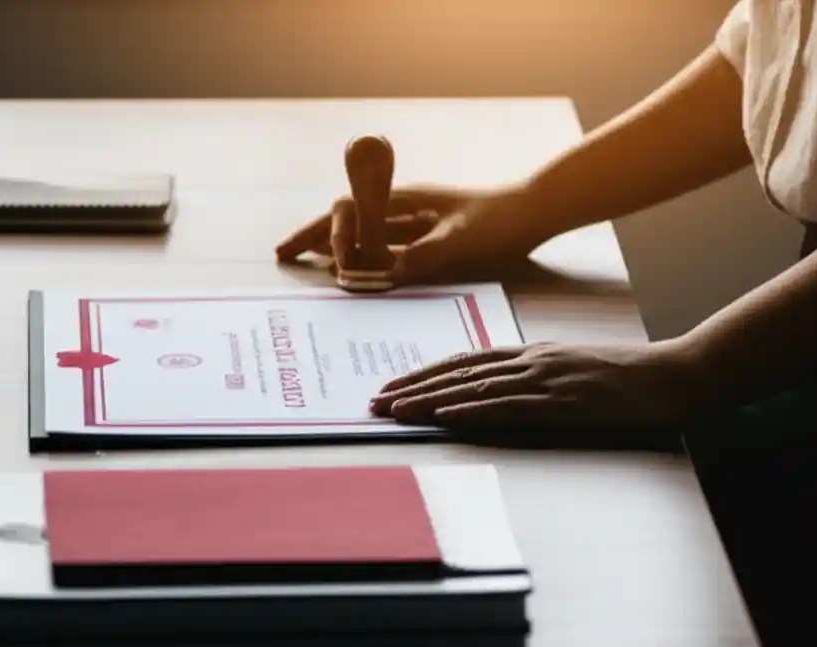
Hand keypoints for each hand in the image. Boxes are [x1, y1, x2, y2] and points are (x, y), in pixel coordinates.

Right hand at [275, 183, 551, 285]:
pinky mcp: (423, 243)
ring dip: (333, 248)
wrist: (532, 215)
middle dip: (313, 235)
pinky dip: (361, 262)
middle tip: (284, 255)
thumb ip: (424, 255)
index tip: (321, 258)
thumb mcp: (461, 239)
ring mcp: (410, 227)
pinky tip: (350, 276)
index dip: (324, 230)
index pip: (347, 209)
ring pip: (359, 235)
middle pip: (344, 219)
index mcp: (402, 201)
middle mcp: (400, 210)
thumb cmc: (499, 219)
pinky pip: (382, 252)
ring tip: (306, 264)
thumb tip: (385, 274)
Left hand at [368, 341, 702, 429]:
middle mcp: (531, 360)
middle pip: (458, 371)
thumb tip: (498, 391)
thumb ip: (535, 376)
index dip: (424, 372)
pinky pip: (507, 407)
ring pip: (473, 388)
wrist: (674, 376)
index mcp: (531, 351)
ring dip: (429, 399)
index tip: (392, 384)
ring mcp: (546, 379)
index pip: (464, 359)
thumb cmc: (626, 376)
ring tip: (394, 410)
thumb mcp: (572, 368)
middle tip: (374, 400)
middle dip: (412, 386)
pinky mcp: (563, 402)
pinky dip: (471, 410)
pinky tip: (444, 415)